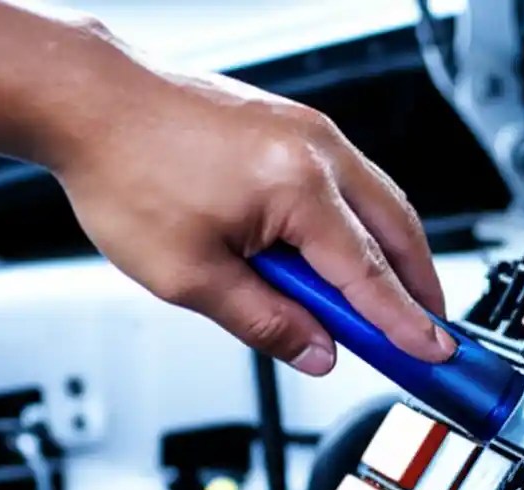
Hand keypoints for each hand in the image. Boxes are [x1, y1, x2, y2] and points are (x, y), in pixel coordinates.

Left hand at [50, 68, 454, 375]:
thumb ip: (265, 321)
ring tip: (393, 301)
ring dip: (395, 254)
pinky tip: (349, 253)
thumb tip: (317, 351)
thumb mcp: (189, 276)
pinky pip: (352, 181)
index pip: (368, 273)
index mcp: (297, 187)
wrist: (92, 101)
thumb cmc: (126, 172)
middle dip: (420, 286)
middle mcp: (317, 150)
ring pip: (381, 202)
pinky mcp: (296, 125)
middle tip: (428, 332)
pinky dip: (364, 224)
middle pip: (397, 230)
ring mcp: (310, 131)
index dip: (404, 322)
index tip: (431, 352)